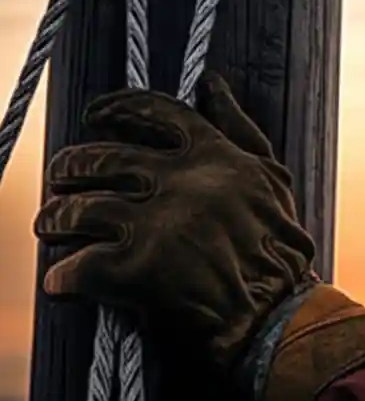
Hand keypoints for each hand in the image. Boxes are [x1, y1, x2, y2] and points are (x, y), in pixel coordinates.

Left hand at [34, 71, 317, 373]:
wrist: (278, 317)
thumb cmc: (278, 248)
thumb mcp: (269, 178)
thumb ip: (238, 128)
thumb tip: (213, 82)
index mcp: (214, 156)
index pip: (154, 112)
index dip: (116, 108)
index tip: (95, 114)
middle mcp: (183, 181)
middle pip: (100, 158)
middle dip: (70, 167)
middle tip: (61, 180)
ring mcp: (157, 224)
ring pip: (77, 208)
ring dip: (55, 219)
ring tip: (52, 228)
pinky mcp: (135, 271)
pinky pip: (77, 266)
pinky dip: (63, 276)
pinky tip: (64, 280)